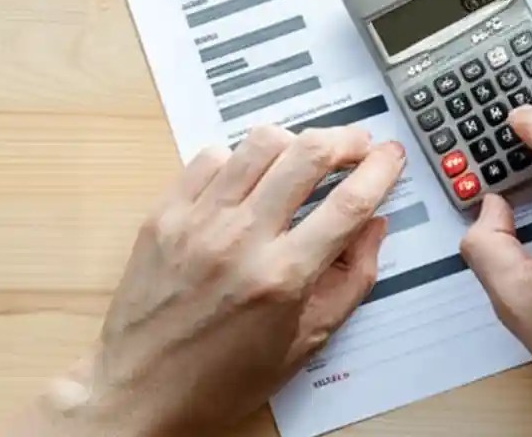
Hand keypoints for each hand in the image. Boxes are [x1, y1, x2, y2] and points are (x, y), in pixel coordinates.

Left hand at [8, 126, 404, 436]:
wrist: (139, 391)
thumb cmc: (223, 378)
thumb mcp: (305, 343)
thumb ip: (350, 281)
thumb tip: (374, 226)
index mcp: (283, 278)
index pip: (348, 204)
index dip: (379, 171)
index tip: (391, 156)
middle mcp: (240, 240)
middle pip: (307, 157)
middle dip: (345, 140)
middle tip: (358, 144)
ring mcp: (198, 222)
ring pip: (259, 144)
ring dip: (295, 140)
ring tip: (307, 155)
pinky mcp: (164, 215)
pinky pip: (210, 158)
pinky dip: (240, 157)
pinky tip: (251, 176)